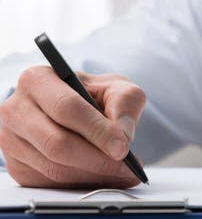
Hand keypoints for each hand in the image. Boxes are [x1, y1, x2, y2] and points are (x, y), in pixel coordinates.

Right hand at [0, 66, 145, 187]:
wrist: (81, 108)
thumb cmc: (95, 94)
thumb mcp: (116, 87)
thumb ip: (124, 103)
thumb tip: (122, 134)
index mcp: (38, 80)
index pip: (66, 108)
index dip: (96, 130)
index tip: (122, 148)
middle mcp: (17, 109)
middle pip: (57, 143)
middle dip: (97, 159)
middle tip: (126, 166)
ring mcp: (12, 140)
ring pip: (54, 167)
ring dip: (93, 175)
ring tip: (122, 174)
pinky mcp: (17, 166)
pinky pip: (50, 183)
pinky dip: (82, 184)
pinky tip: (103, 177)